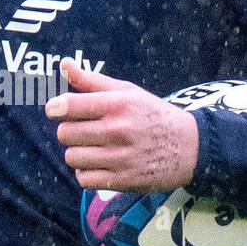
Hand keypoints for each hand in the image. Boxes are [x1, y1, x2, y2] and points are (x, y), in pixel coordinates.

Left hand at [44, 57, 199, 192]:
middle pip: (65, 133)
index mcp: (118, 104)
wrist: (190, 147)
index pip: (69, 105)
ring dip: (78, 153)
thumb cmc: (153, 115)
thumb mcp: (128, 92)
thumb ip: (92, 81)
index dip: (56, 108)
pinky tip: (100, 164)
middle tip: (85, 130)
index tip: (56, 110)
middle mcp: (118, 130)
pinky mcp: (122, 180)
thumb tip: (64, 64)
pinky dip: (87, 173)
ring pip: (72, 157)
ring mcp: (120, 157)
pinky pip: (84, 179)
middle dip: (71, 131)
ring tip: (94, 148)